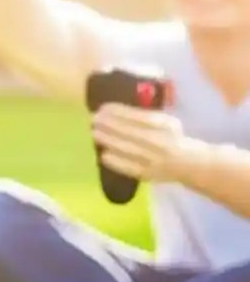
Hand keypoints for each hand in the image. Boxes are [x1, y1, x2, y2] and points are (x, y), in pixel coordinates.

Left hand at [91, 103, 207, 183]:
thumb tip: (114, 110)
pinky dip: (114, 161)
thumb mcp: (165, 122)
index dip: (119, 111)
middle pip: (130, 132)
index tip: (103, 107)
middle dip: (109, 124)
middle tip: (93, 118)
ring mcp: (153, 159)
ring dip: (108, 140)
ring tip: (95, 133)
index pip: (139, 116)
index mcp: (165, 125)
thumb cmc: (172, 137)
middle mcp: (160, 141)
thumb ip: (145, 116)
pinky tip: (103, 154)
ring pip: (127, 148)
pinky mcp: (147, 173)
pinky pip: (128, 167)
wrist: (189, 163)